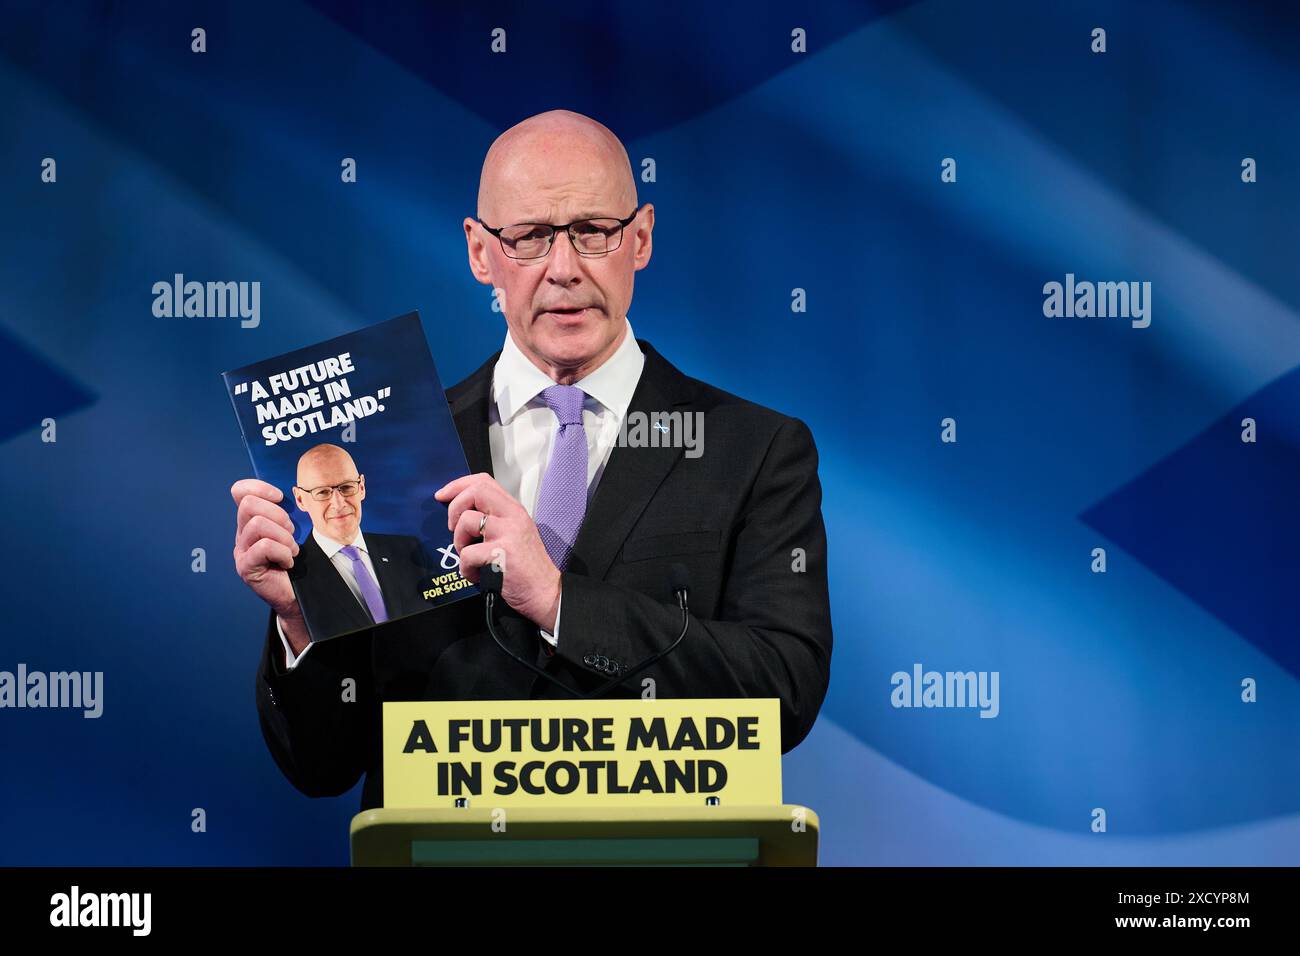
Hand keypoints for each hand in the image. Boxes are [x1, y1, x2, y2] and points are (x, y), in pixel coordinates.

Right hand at [231, 478, 307, 650]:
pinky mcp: (246, 567)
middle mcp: (242, 534)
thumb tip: (291, 494)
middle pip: (249, 504)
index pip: (240, 491)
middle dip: (278, 515)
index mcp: (252, 520)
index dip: (259, 487)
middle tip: (291, 533)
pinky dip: (282, 553)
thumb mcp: (295, 530)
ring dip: (283, 537)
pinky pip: (264, 547)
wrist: (300, 593)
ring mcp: (242, 551)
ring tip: (291, 551)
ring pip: (258, 524)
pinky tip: (287, 562)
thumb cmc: (299, 559)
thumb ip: (287, 512)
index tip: (280, 498)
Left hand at [436, 473, 560, 631]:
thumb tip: (460, 514)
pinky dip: (466, 568)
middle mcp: (512, 517)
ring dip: (459, 541)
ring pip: (466, 521)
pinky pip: (467, 554)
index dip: (458, 485)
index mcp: (514, 510)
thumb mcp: (515, 533)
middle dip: (454, 508)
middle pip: (475, 492)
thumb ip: (495, 519)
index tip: (443, 494)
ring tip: (469, 556)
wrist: (546, 593)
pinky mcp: (501, 554)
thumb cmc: (529, 568)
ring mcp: (508, 534)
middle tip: (453, 527)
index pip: (483, 481)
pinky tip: (476, 575)